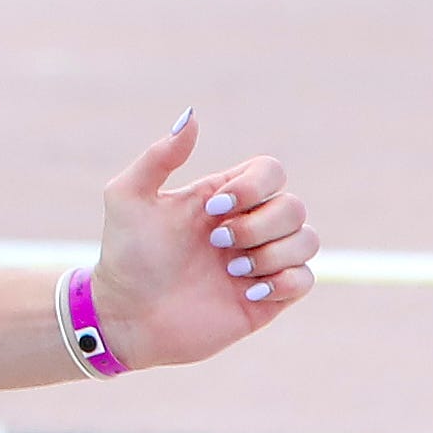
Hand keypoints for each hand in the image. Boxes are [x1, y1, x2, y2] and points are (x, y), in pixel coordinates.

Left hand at [87, 111, 317, 368]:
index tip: (213, 209)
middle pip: (294, 206)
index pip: (270, 171)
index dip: (254, 186)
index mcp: (221, 198)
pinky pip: (307, 279)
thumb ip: (158, 157)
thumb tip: (192, 117)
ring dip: (273, 254)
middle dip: (259, 225)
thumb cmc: (125, 256)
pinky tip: (247, 292)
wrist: (126, 316)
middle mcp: (247, 225)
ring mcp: (260, 261)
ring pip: (308, 240)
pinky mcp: (268, 297)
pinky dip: (285, 281)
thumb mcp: (128, 198)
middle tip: (215, 244)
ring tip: (230, 272)